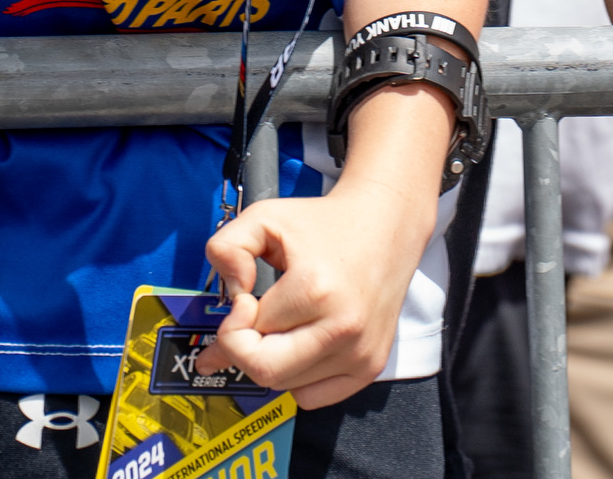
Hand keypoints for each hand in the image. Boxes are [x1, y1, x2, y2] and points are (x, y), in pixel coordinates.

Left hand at [206, 176, 439, 406]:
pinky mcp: (370, 366)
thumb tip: (229, 295)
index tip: (242, 302)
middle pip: (265, 371)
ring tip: (282, 324)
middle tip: (249, 324)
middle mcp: (343, 327)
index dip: (232, 320)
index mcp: (315, 289)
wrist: (385, 225)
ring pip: (286, 386)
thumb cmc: (326, 223)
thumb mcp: (265, 216)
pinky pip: (313, 396)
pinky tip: (300, 344)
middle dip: (243, 350)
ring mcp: (360, 352)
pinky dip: (297, 377)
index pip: (248, 334)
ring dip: (271, 360)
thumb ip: (226, 247)